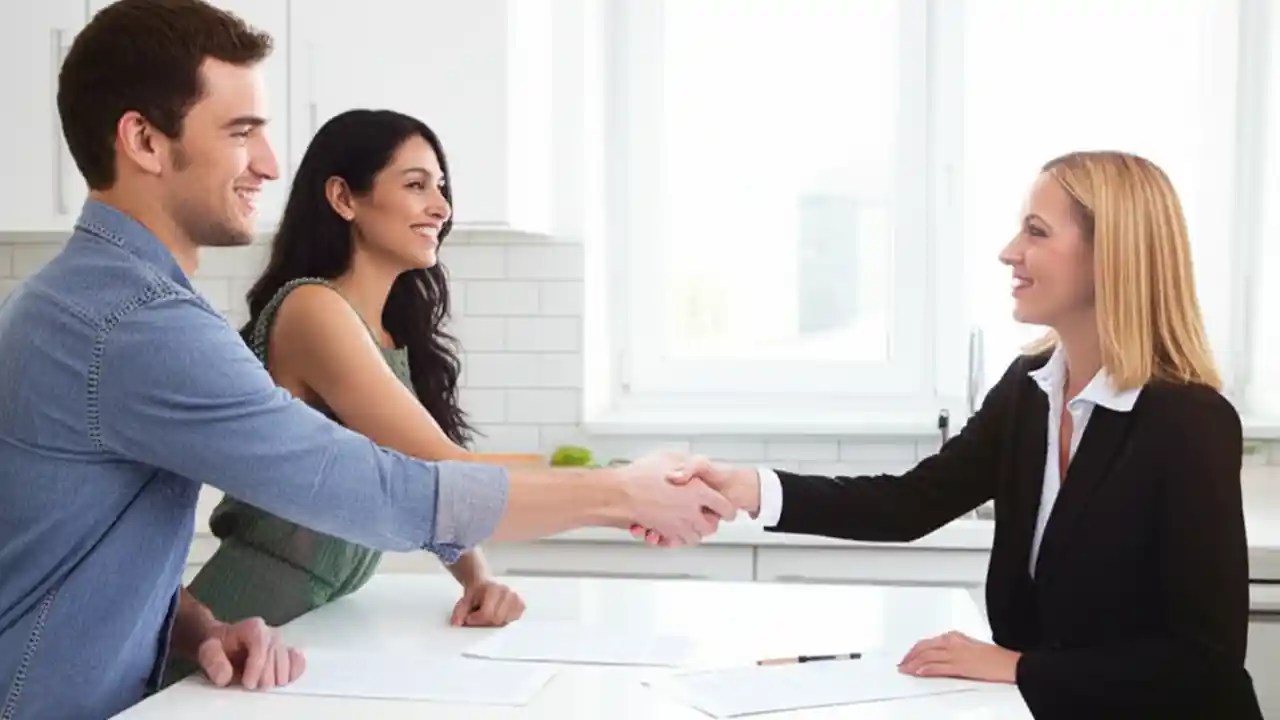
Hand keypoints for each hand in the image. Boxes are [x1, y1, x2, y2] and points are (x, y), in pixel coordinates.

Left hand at [197, 617, 304, 689]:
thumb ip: (213, 660)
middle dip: (263, 676)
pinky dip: (291, 673)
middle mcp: (271, 633)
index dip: (257, 666)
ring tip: (259, 682)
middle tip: (250, 685)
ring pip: (287, 664)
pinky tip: (279, 678)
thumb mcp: (208, 651)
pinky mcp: (288, 653)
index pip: (262, 644)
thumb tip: (224, 675)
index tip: (247, 684)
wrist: (225, 646)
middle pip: (276, 657)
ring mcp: (282, 643)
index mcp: (253, 627)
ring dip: (274, 679)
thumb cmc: (219, 648)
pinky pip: (298, 663)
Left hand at [450, 579, 525, 626]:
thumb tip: (457, 623)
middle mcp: (507, 592)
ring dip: (495, 621)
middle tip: (478, 617)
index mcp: (493, 589)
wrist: (483, 584)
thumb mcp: (464, 602)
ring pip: (505, 621)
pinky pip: (514, 619)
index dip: (476, 619)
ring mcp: (515, 598)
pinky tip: (499, 614)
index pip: (487, 614)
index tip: (470, 618)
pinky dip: (506, 620)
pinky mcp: (520, 605)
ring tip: (489, 613)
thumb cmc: (476, 594)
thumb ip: (459, 612)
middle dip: (485, 622)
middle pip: (497, 619)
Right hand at [617, 452, 735, 546]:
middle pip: (711, 527)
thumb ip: (689, 464)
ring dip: (694, 531)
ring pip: (694, 537)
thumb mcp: (670, 457)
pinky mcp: (662, 534)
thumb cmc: (640, 475)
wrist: (619, 493)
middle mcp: (690, 512)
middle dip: (710, 522)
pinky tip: (672, 529)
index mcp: (698, 492)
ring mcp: (676, 526)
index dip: (727, 508)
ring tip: (689, 522)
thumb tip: (696, 468)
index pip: (725, 507)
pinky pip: (676, 542)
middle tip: (707, 516)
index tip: (726, 508)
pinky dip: (676, 538)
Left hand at [897, 631, 1019, 682]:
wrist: (1008, 663)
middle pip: (924, 648)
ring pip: (927, 657)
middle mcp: (952, 643)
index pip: (928, 642)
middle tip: (902, 664)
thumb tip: (941, 656)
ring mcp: (955, 654)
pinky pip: (937, 667)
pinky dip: (925, 669)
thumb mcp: (970, 647)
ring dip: (913, 664)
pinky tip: (918, 672)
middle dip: (910, 656)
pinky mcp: (960, 666)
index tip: (909, 656)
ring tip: (905, 670)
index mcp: (955, 637)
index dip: (915, 650)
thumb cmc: (994, 657)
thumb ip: (954, 648)